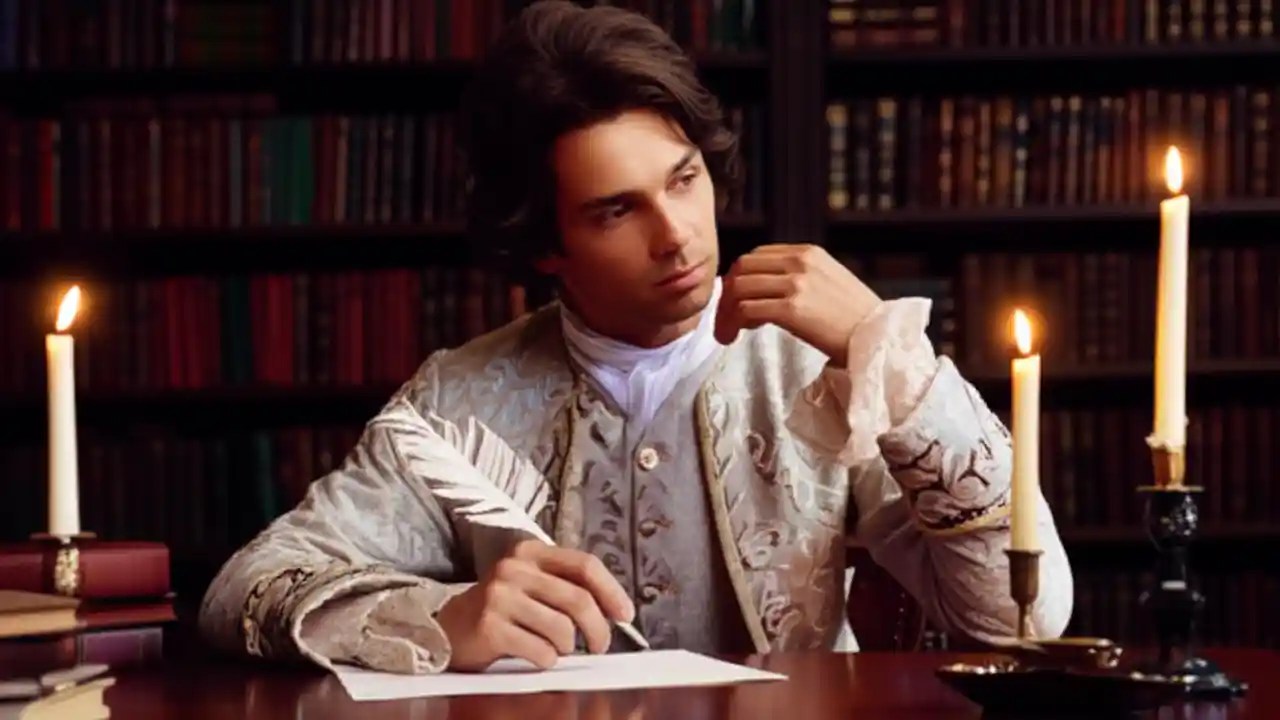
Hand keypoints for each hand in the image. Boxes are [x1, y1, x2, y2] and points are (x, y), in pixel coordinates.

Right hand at [435, 540, 635, 671]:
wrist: (450, 627)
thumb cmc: (503, 608)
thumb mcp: (532, 584)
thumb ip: (567, 586)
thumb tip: (616, 609)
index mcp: (530, 551)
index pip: (584, 565)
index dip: (611, 591)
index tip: (625, 614)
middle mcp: (514, 568)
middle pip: (578, 599)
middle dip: (599, 629)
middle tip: (600, 645)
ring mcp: (499, 596)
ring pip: (562, 628)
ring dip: (569, 647)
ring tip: (559, 649)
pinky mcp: (490, 626)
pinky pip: (541, 650)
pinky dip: (548, 660)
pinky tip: (539, 656)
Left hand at [715, 244, 881, 365]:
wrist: (879, 338)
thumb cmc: (855, 318)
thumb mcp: (828, 281)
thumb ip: (797, 276)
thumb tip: (761, 288)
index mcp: (808, 252)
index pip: (756, 256)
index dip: (738, 278)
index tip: (734, 300)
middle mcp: (800, 262)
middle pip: (742, 269)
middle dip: (726, 295)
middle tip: (724, 319)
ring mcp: (796, 284)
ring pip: (739, 289)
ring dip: (725, 312)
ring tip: (727, 333)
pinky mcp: (793, 309)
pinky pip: (746, 310)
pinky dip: (734, 323)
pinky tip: (736, 336)